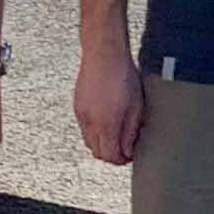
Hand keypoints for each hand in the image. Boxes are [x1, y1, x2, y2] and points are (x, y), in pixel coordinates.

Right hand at [75, 49, 146, 166]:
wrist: (104, 53)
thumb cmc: (123, 74)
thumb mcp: (136, 106)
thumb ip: (130, 131)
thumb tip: (128, 149)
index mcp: (106, 123)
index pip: (109, 156)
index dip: (121, 160)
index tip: (129, 156)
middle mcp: (90, 121)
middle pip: (97, 152)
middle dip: (111, 154)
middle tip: (124, 148)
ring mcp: (81, 113)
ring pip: (89, 141)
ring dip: (102, 143)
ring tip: (116, 133)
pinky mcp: (77, 106)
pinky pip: (84, 128)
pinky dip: (94, 131)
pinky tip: (106, 120)